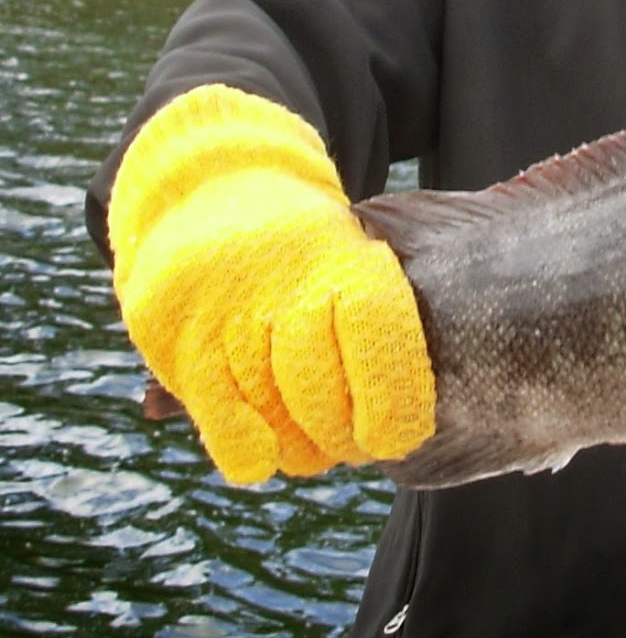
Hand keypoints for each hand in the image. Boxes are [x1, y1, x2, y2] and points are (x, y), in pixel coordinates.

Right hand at [108, 85, 435, 484]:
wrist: (212, 186)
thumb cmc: (307, 246)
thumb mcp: (356, 253)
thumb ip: (384, 317)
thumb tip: (435, 376)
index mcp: (343, 256)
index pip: (376, 328)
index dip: (391, 396)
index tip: (398, 436)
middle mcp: (284, 279)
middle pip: (319, 385)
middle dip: (343, 435)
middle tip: (356, 446)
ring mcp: (226, 308)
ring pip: (269, 408)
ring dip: (301, 447)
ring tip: (319, 448)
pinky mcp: (180, 335)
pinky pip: (219, 416)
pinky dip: (249, 447)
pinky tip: (268, 451)